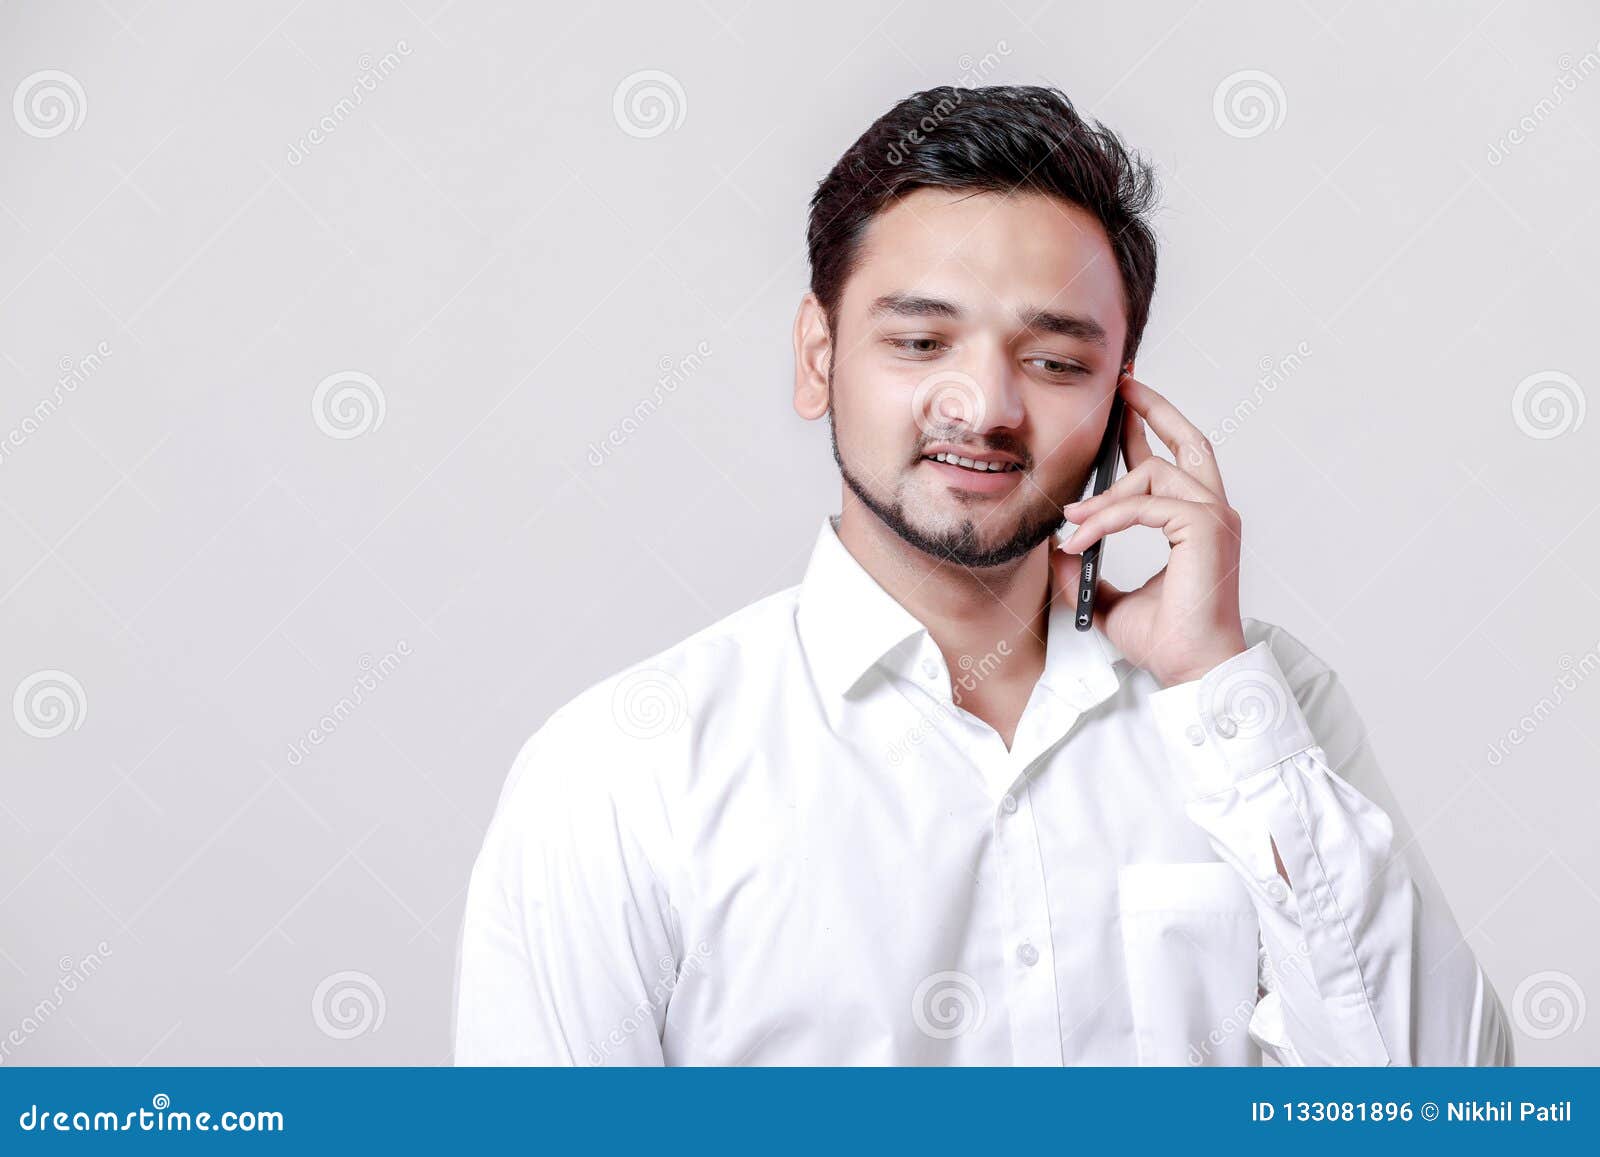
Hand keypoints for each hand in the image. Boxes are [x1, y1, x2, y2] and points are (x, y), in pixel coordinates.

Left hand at [1052, 372, 1247, 687]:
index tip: (1125, 405)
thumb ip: (1086, 570)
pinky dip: (1106, 519)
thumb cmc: (1165, 639)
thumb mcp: (1108, 599)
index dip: (1149, 427)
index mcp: (1197, 522)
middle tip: (1120, 388)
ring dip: (1103, 498)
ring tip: (1072, 525)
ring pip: (1152, 474)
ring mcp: (1213, 517)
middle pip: (1187, 440)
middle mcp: (1212, 512)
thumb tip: (1055, 548)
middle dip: (1151, 408)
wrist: (1190, 669)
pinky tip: (1081, 539)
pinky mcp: (1205, 528)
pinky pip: (1143, 506)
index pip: (1175, 460)